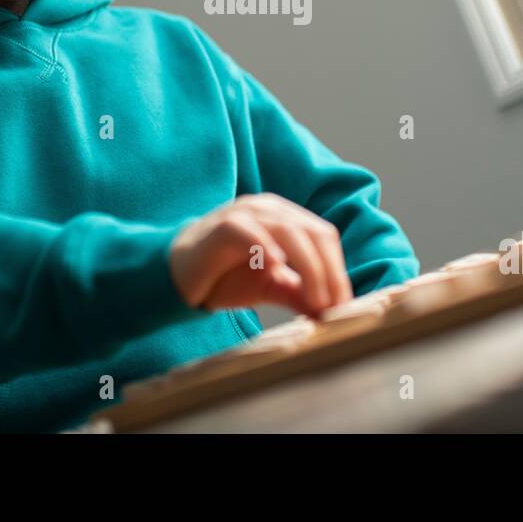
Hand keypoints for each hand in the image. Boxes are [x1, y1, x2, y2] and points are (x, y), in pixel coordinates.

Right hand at [169, 193, 353, 317]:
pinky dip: (266, 246)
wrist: (177, 275)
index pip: (324, 237)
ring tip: (316, 299)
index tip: (344, 306)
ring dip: (309, 266)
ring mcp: (246, 212)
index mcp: (286, 218)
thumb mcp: (271, 286)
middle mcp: (270, 209)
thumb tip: (334, 312)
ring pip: (290, 231)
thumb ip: (300, 293)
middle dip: (330, 272)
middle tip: (334, 307)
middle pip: (314, 233)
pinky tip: (277, 266)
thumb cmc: (225, 276)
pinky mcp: (223, 225)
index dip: (338, 271)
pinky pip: (249, 230)